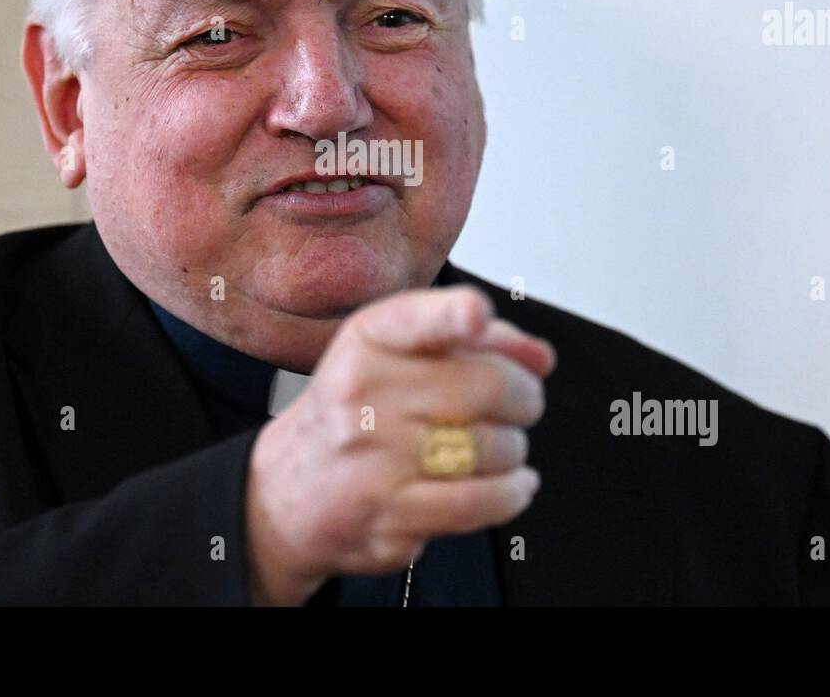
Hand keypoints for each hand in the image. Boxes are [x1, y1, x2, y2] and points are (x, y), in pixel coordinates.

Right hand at [244, 285, 555, 605]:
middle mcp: (363, 395)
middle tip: (521, 404)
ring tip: (497, 447)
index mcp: (367, 342)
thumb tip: (539, 358)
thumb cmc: (356, 415)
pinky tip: (513, 484)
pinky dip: (512, 493)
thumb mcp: (397, 356)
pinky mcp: (388, 514)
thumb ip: (475, 342)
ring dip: (514, 450)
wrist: (290, 491)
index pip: (414, 319)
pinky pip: (479, 502)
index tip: (474, 314)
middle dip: (524, 397)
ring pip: (492, 447)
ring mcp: (373, 459)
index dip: (453, 315)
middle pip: (487, 386)